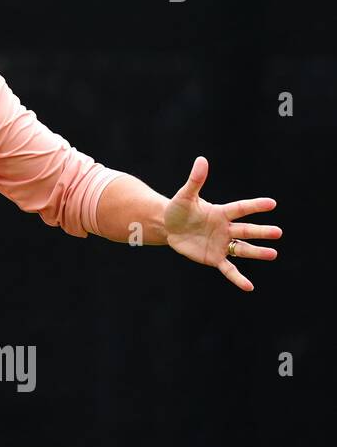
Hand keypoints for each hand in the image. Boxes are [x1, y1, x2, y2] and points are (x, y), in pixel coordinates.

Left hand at [164, 155, 281, 291]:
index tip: (272, 203)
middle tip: (278, 232)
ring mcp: (222, 244)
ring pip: (242, 249)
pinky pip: (228, 268)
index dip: (255, 206)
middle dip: (261, 232)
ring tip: (273, 254)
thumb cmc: (178, 209)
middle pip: (246, 231)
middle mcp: (226, 229)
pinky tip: (249, 286)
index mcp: (221, 213)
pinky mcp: (214, 258)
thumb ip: (195, 180)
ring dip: (257, 252)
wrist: (167, 227)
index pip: (240, 209)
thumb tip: (201, 160)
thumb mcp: (184, 196)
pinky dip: (237, 277)